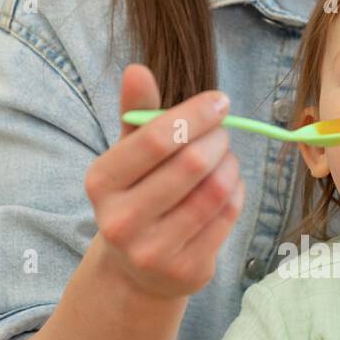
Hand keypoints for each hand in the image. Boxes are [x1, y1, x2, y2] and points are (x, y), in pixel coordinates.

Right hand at [85, 63, 245, 298]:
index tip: (220, 102)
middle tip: (224, 132)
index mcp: (101, 182)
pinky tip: (230, 186)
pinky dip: (237, 192)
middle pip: (192, 164)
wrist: (137, 270)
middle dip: (218, 139)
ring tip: (227, 158)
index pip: (156, 139)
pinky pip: (227, 216)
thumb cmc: (137, 196)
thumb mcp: (128, 156)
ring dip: (232, 165)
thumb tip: (137, 69)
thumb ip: (136, 114)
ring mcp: (154, 251)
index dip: (195, 115)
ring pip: (215, 191)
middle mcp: (121, 220)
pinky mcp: (187, 270)